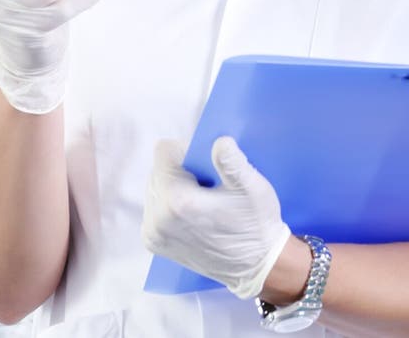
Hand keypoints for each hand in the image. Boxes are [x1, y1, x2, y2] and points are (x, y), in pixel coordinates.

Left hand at [142, 136, 291, 298]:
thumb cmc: (255, 223)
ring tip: (202, 201)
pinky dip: (171, 204)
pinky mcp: (153, 243)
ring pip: (155, 187)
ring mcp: (153, 233)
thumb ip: (232, 161)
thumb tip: (218, 141)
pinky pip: (154, 206)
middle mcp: (157, 218)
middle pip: (158, 169)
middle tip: (208, 186)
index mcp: (177, 201)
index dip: (187, 151)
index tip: (208, 167)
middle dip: (181, 170)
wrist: (255, 266)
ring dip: (175, 186)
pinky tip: (194, 214)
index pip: (164, 151)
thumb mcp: (251, 187)